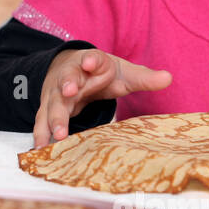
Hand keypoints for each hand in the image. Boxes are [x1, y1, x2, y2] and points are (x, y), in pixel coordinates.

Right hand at [34, 48, 171, 147]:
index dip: (90, 61)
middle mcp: (68, 76)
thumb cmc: (101, 72)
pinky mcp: (48, 108)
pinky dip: (40, 135)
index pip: (90, 59)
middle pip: (66, 81)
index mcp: (89, 62)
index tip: (89, 63)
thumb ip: (144, 78)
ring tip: (56, 136)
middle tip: (69, 93)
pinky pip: (42, 122)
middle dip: (66, 87)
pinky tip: (40, 150)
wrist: (71, 68)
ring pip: (52, 105)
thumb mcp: (123, 72)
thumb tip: (169, 78)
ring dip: (53, 119)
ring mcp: (55, 93)